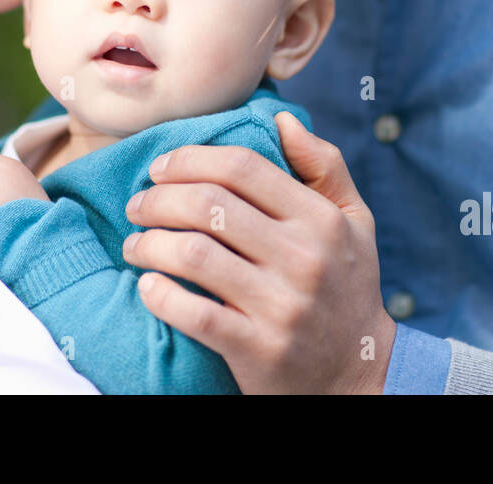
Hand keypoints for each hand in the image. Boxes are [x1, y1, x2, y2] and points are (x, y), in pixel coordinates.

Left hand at [123, 111, 394, 392]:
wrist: (358, 373)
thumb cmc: (347, 285)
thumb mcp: (354, 222)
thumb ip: (323, 166)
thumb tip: (281, 118)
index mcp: (321, 220)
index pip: (242, 167)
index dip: (190, 159)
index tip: (160, 168)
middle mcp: (304, 258)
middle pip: (209, 205)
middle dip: (158, 199)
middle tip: (137, 205)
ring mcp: (281, 306)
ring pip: (193, 254)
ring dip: (149, 244)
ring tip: (134, 245)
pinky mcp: (258, 349)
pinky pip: (194, 314)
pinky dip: (160, 294)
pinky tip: (147, 285)